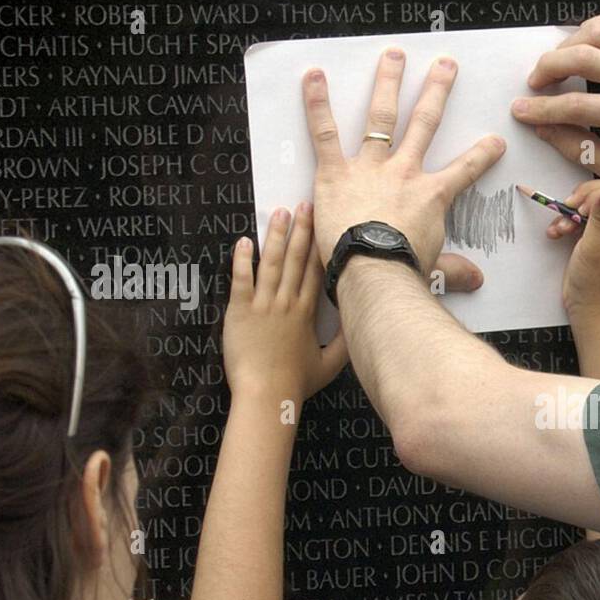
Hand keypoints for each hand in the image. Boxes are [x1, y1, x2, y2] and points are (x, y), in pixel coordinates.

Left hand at [225, 202, 348, 400]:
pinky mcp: (240, 311)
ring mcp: (263, 305)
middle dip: (301, 230)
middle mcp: (287, 303)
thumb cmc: (296, 383)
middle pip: (295, 259)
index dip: (319, 246)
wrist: (267, 394)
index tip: (324, 225)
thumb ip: (345, 344)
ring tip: (279, 212)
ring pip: (271, 263)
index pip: (315, 271)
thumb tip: (359, 327)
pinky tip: (244, 241)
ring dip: (275, 235)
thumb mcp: (330, 366)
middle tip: (304, 204)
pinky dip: (242, 259)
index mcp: (307, 313)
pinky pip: (241, 279)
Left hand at [303, 51, 505, 285]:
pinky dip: (317, 103)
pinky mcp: (336, 172)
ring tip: (392, 55)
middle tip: (445, 65)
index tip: (495, 140)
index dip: (483, 154)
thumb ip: (454, 271)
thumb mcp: (435, 269)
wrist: (375, 272)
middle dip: (437, 91)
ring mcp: (371, 167)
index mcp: (431, 196)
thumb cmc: (404, 271)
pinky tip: (314, 75)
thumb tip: (476, 281)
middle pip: (425, 123)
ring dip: (387, 82)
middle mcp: (405, 171)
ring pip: (381, 116)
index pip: (465, 171)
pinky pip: (325, 133)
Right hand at [513, 9, 599, 187]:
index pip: (576, 107)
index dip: (542, 109)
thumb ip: (581, 151)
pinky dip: (593, 28)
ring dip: (567, 45)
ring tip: (555, 66)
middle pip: (582, 58)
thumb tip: (545, 129)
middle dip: (548, 69)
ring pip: (597, 32)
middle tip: (533, 83)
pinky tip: (583, 46)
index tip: (521, 110)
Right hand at [556, 179, 599, 323]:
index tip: (577, 211)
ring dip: (570, 213)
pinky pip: (582, 218)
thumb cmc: (596, 286)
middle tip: (566, 214)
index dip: (595, 196)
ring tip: (559, 229)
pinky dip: (567, 222)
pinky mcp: (596, 236)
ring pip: (590, 204)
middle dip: (581, 202)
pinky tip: (556, 233)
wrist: (589, 312)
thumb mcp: (596, 248)